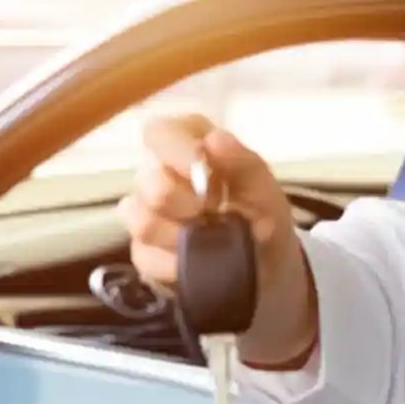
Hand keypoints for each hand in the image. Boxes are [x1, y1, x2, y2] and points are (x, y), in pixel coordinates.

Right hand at [117, 113, 315, 363]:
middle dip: (182, 203)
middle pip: (146, 180)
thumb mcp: (266, 191)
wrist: (265, 271)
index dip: (175, 151)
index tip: (202, 175)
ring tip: (208, 239)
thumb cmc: (263, 217)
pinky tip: (197, 262)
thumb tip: (215, 139)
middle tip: (212, 214)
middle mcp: (160, 174)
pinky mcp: (143, 251)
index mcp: (189, 145)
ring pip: (138, 218)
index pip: (159, 132)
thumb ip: (244, 163)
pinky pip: (145, 256)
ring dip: (179, 235)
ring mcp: (146, 213)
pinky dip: (176, 264)